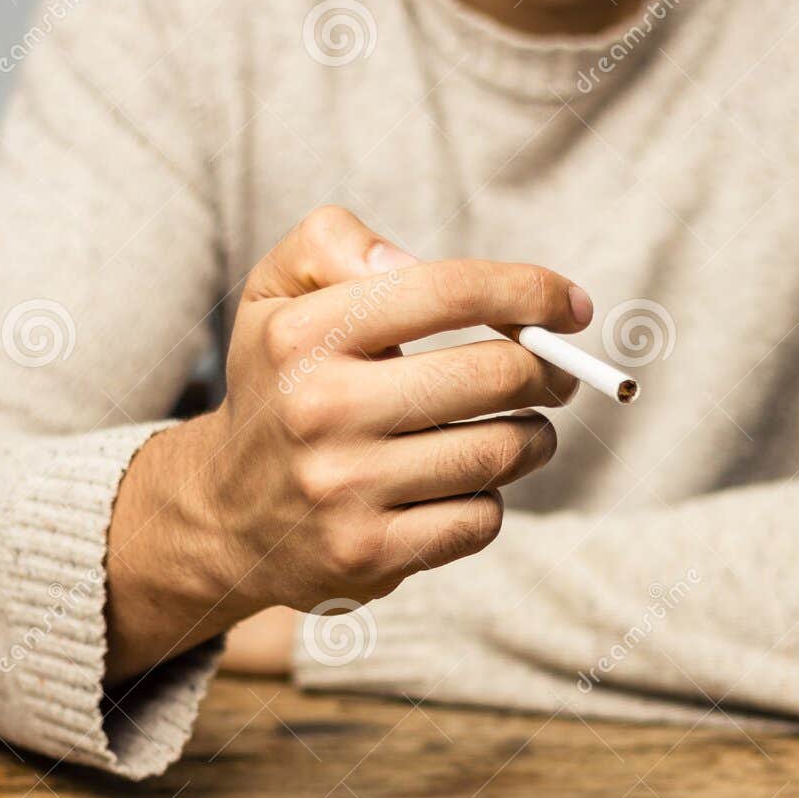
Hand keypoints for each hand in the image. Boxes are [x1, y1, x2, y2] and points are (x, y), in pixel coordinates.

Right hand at [105, 206, 587, 680]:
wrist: (226, 514)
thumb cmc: (281, 387)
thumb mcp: (275, 295)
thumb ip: (332, 243)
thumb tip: (409, 262)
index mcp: (304, 335)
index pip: (447, 292)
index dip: (528, 291)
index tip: (571, 305)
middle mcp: (321, 410)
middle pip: (494, 373)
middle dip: (547, 371)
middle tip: (556, 376)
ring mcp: (344, 489)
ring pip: (501, 451)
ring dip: (533, 438)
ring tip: (521, 430)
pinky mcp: (369, 554)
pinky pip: (481, 519)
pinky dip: (490, 499)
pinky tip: (465, 487)